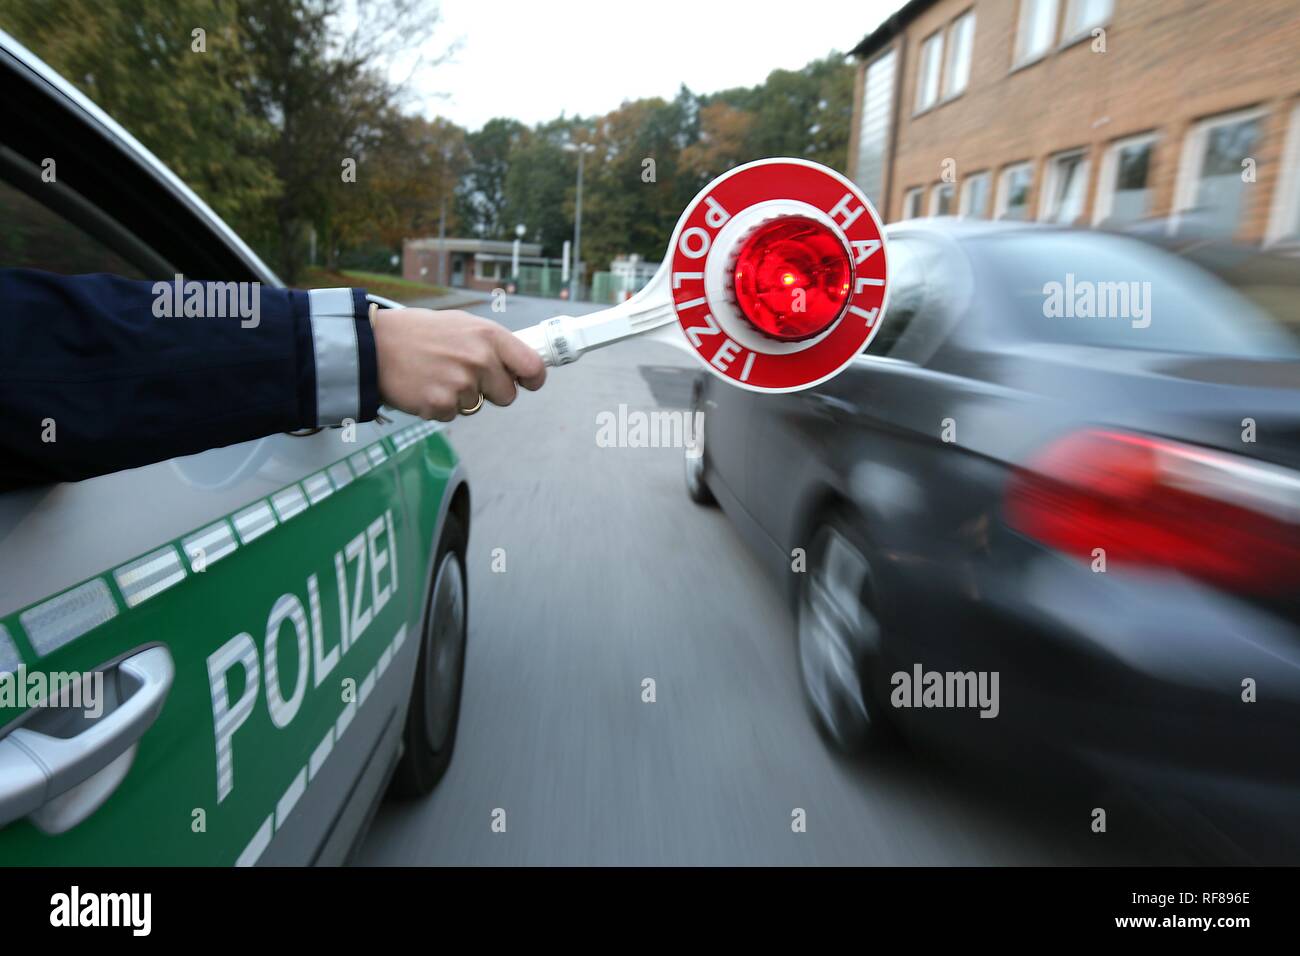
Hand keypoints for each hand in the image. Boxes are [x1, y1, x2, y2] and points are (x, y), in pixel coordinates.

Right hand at [371, 308, 545, 420]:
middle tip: (464, 375)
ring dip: (460, 397)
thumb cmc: (419, 332)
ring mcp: (460, 384)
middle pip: (508, 395)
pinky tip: (424, 386)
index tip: (527, 382)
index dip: (533, 379)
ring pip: (477, 406)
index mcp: (489, 336)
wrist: (374, 344)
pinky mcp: (441, 404)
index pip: (532, 366)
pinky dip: (439, 405)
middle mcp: (479, 359)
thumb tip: (518, 363)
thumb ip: (491, 344)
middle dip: (491, 391)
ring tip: (436, 375)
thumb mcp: (461, 325)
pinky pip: (453, 414)